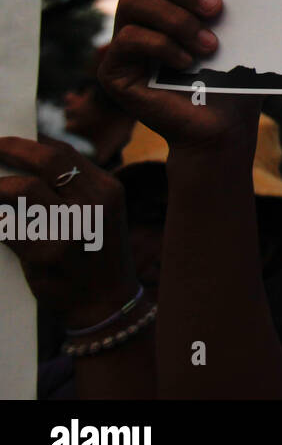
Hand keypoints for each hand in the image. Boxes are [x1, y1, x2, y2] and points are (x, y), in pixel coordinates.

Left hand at [0, 138, 136, 326]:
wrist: (104, 303)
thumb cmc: (95, 253)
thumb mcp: (101, 214)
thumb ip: (76, 186)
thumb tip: (31, 155)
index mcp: (109, 188)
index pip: (65, 152)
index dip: (32, 142)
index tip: (8, 141)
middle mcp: (94, 203)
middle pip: (46, 160)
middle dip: (11, 148)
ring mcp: (70, 228)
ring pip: (20, 190)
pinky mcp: (45, 254)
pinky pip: (5, 225)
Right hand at [100, 0, 260, 154]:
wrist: (224, 125)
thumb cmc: (232, 76)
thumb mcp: (234, 32)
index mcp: (161, 1)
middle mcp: (136, 18)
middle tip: (216, 8)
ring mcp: (122, 44)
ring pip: (134, 2)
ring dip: (178, 19)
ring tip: (210, 45)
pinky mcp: (114, 71)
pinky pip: (129, 39)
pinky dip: (164, 45)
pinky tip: (189, 62)